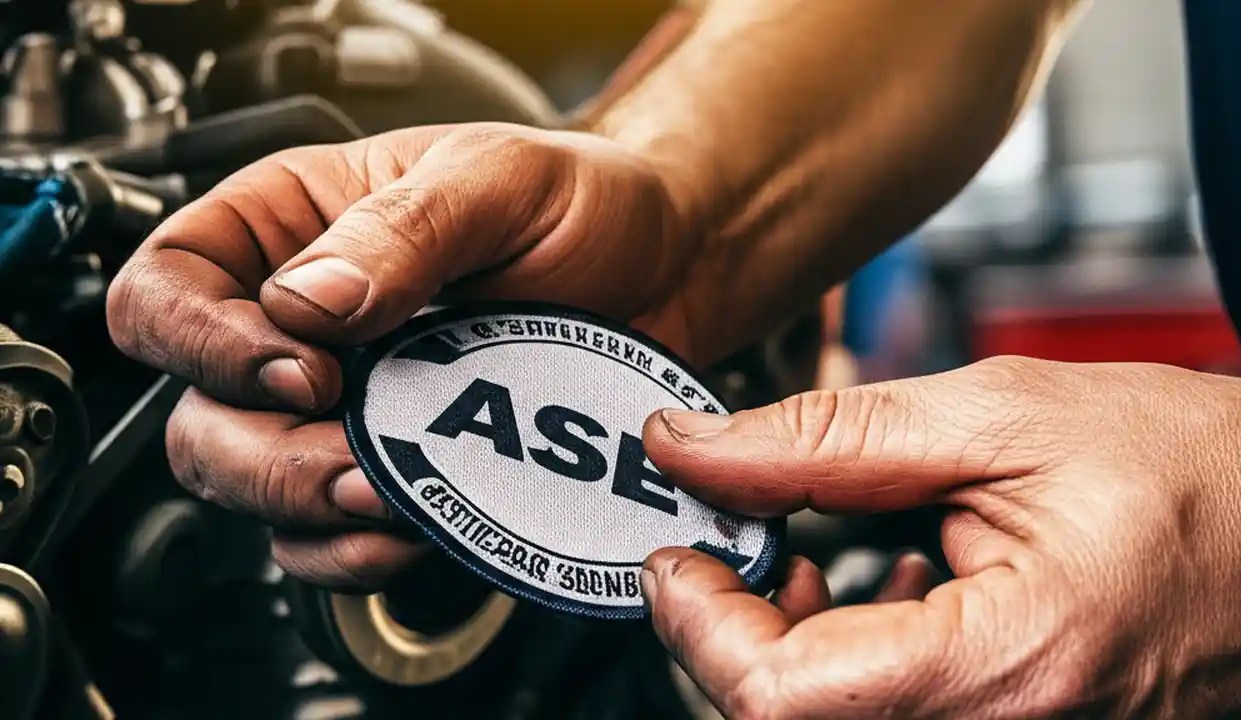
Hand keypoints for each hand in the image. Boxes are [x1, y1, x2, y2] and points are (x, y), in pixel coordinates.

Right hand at [107, 123, 695, 588]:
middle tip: (358, 459)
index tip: (305, 370)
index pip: (168, 291)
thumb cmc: (581, 204)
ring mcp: (344, 407)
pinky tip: (415, 527)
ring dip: (309, 511)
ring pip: (250, 489)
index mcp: (292, 227)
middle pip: (195, 416)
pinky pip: (323, 538)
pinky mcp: (397, 468)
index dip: (205, 345)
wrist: (665, 272)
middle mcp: (297, 324)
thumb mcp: (497, 180)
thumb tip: (307, 301)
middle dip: (266, 455)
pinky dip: (354, 552)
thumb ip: (402, 229)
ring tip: (393, 497)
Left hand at [641, 357, 1240, 717]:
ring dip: (783, 635)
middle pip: (789, 718)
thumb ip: (830, 437)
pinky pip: (886, 711)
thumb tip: (696, 449)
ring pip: (830, 717)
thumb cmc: (1196, 468)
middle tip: (730, 534)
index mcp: (1010, 662)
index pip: (781, 698)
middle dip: (730, 624)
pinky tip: (879, 579)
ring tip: (810, 548)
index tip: (675, 551)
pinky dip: (845, 646)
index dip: (700, 625)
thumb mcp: (1000, 416)